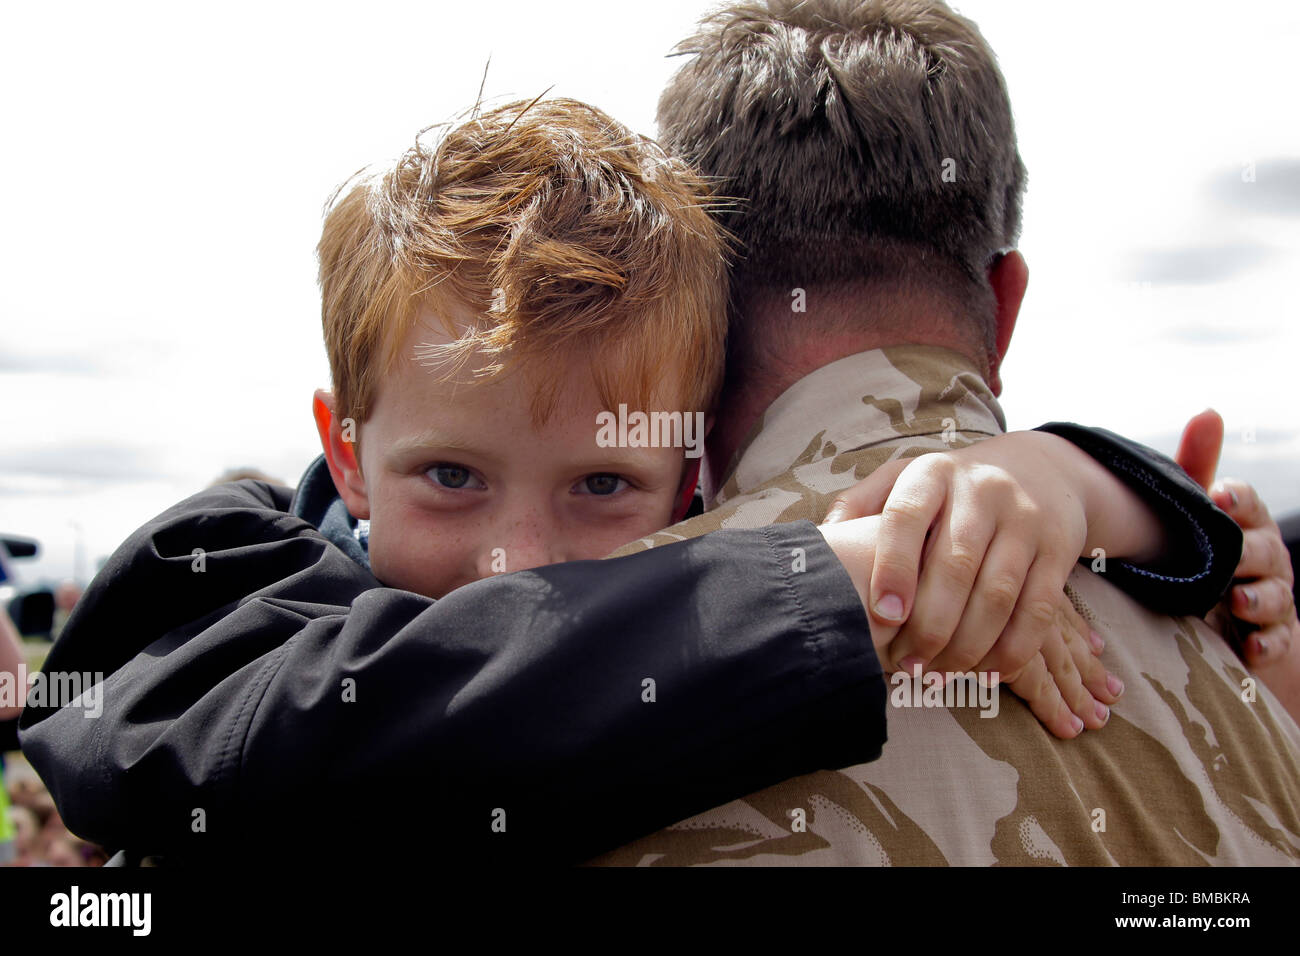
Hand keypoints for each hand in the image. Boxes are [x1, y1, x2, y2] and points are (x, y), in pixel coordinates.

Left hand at [818, 500, 1119, 738]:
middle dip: (929, 625)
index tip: (882, 615)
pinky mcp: (1058, 548)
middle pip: (954, 565)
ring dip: (967, 645)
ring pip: (997, 593)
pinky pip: (1038, 609)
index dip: (892, 566)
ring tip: (937, 674)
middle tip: (906, 665)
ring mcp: (1024, 518)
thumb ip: (861, 503)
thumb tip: (821, 541)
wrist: (1039, 467)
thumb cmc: (949, 488)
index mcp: (931, 473)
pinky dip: (1012, 648)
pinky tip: (986, 671)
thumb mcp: (905, 477)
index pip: (906, 517)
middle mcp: (981, 490)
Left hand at [1174, 409, 1297, 666]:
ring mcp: (1271, 598)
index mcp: (1243, 523)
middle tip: (1230, 558)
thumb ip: (1198, 467)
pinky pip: (1276, 642)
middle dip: (1248, 553)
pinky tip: (1251, 647)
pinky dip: (1266, 644)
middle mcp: (1263, 557)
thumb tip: (1210, 410)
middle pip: (1262, 550)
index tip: (1219, 497)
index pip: (1245, 503)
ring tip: (1238, 603)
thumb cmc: (1200, 558)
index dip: (1236, 499)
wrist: (1218, 627)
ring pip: (1273, 595)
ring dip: (1259, 599)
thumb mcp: (1192, 516)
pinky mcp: (1273, 639)